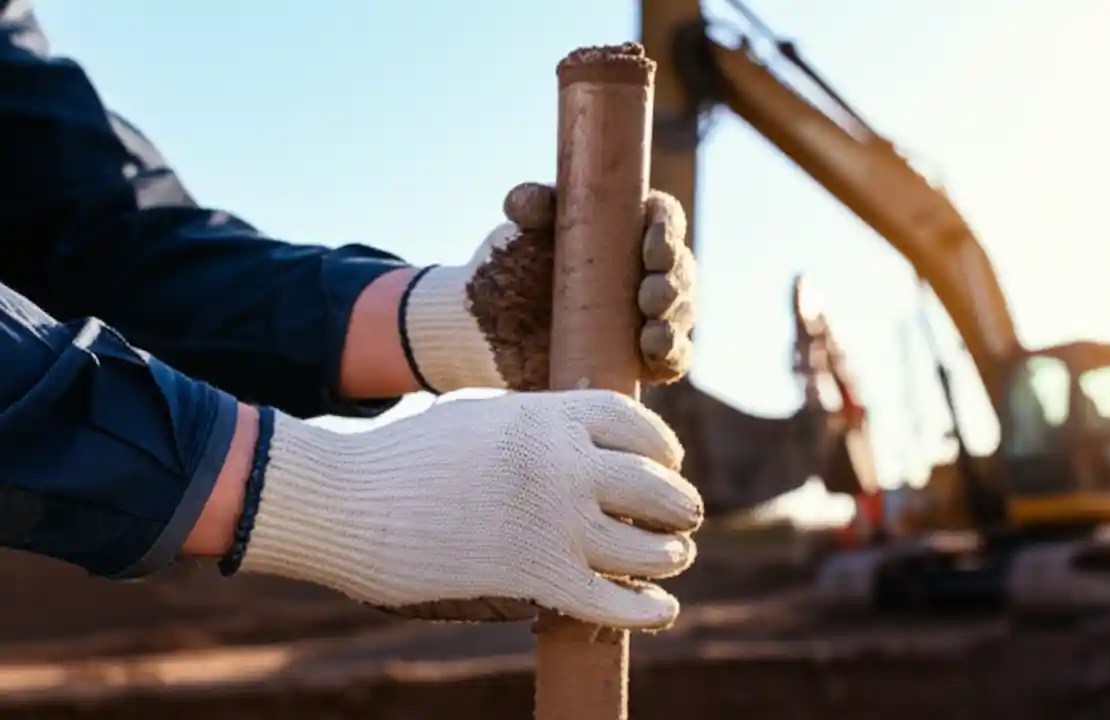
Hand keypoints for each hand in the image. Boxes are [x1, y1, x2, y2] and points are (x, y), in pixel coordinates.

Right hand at [238, 389, 702, 629]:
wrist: (347, 502)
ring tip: (673, 558)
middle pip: (657, 487)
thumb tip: (578, 435)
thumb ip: (535, 426)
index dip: (665, 448)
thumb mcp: (480, 419)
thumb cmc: (403, 460)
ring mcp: (555, 523)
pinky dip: (648, 608)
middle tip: (685, 518)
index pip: (638, 426)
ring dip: (670, 556)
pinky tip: (660, 608)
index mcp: (548, 417)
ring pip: (649, 547)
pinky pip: (617, 602)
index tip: (671, 463)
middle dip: (680, 505)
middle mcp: (565, 465)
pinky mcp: (537, 578)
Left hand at [400, 182, 695, 392]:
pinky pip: (676, 358)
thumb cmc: (515, 270)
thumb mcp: (521, 236)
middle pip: (682, 268)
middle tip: (648, 296)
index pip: (665, 217)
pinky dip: (673, 356)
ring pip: (683, 313)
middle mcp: (650, 268)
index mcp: (630, 228)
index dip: (668, 230)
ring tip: (650, 333)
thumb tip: (522, 203)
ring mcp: (652, 315)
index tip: (651, 248)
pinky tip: (654, 355)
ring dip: (673, 321)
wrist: (495, 333)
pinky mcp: (646, 358)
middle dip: (672, 283)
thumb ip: (528, 208)